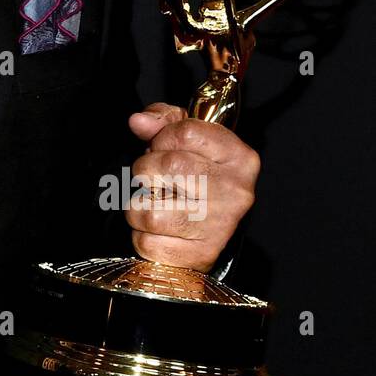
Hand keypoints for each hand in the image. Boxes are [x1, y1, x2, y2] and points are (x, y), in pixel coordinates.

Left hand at [124, 102, 260, 271]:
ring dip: (138, 207)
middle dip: (145, 170)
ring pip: (151, 211)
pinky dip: (141, 237)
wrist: (213, 227)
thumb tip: (138, 121)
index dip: (161, 138)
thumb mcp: (188, 138)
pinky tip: (156, 230)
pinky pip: (148, 243)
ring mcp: (219, 226)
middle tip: (152, 178)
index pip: (185, 133)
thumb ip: (163, 121)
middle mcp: (235, 191)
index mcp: (239, 157)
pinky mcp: (201, 255)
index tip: (161, 148)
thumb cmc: (198, 176)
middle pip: (168, 168)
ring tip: (152, 204)